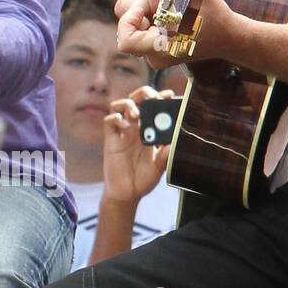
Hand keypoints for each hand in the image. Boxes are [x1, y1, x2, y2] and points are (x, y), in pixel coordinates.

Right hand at [101, 86, 173, 204]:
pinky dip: (116, 118)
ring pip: (120, 106)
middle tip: (151, 98)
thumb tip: (178, 139)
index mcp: (151, 129)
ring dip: (128, 104)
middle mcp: (137, 127)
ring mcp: (123, 132)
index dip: (161, 97)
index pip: (155, 107)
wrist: (128, 193)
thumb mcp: (160, 164)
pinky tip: (124, 126)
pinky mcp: (111, 140)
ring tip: (136, 113)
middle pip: (137, 100)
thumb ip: (167, 153)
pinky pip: (109, 121)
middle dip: (144, 93)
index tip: (170, 95)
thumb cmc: (144, 177)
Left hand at [116, 0, 239, 67]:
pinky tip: (171, 10)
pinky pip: (142, 25)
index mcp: (163, 49)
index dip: (130, 17)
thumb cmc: (215, 16)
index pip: (125, 39)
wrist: (230, 37)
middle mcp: (154, 56)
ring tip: (172, 5)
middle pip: (127, 25)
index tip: (148, 2)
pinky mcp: (156, 47)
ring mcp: (154, 53)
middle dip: (141, 6)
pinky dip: (152, 13)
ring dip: (148, 8)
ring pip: (134, 23)